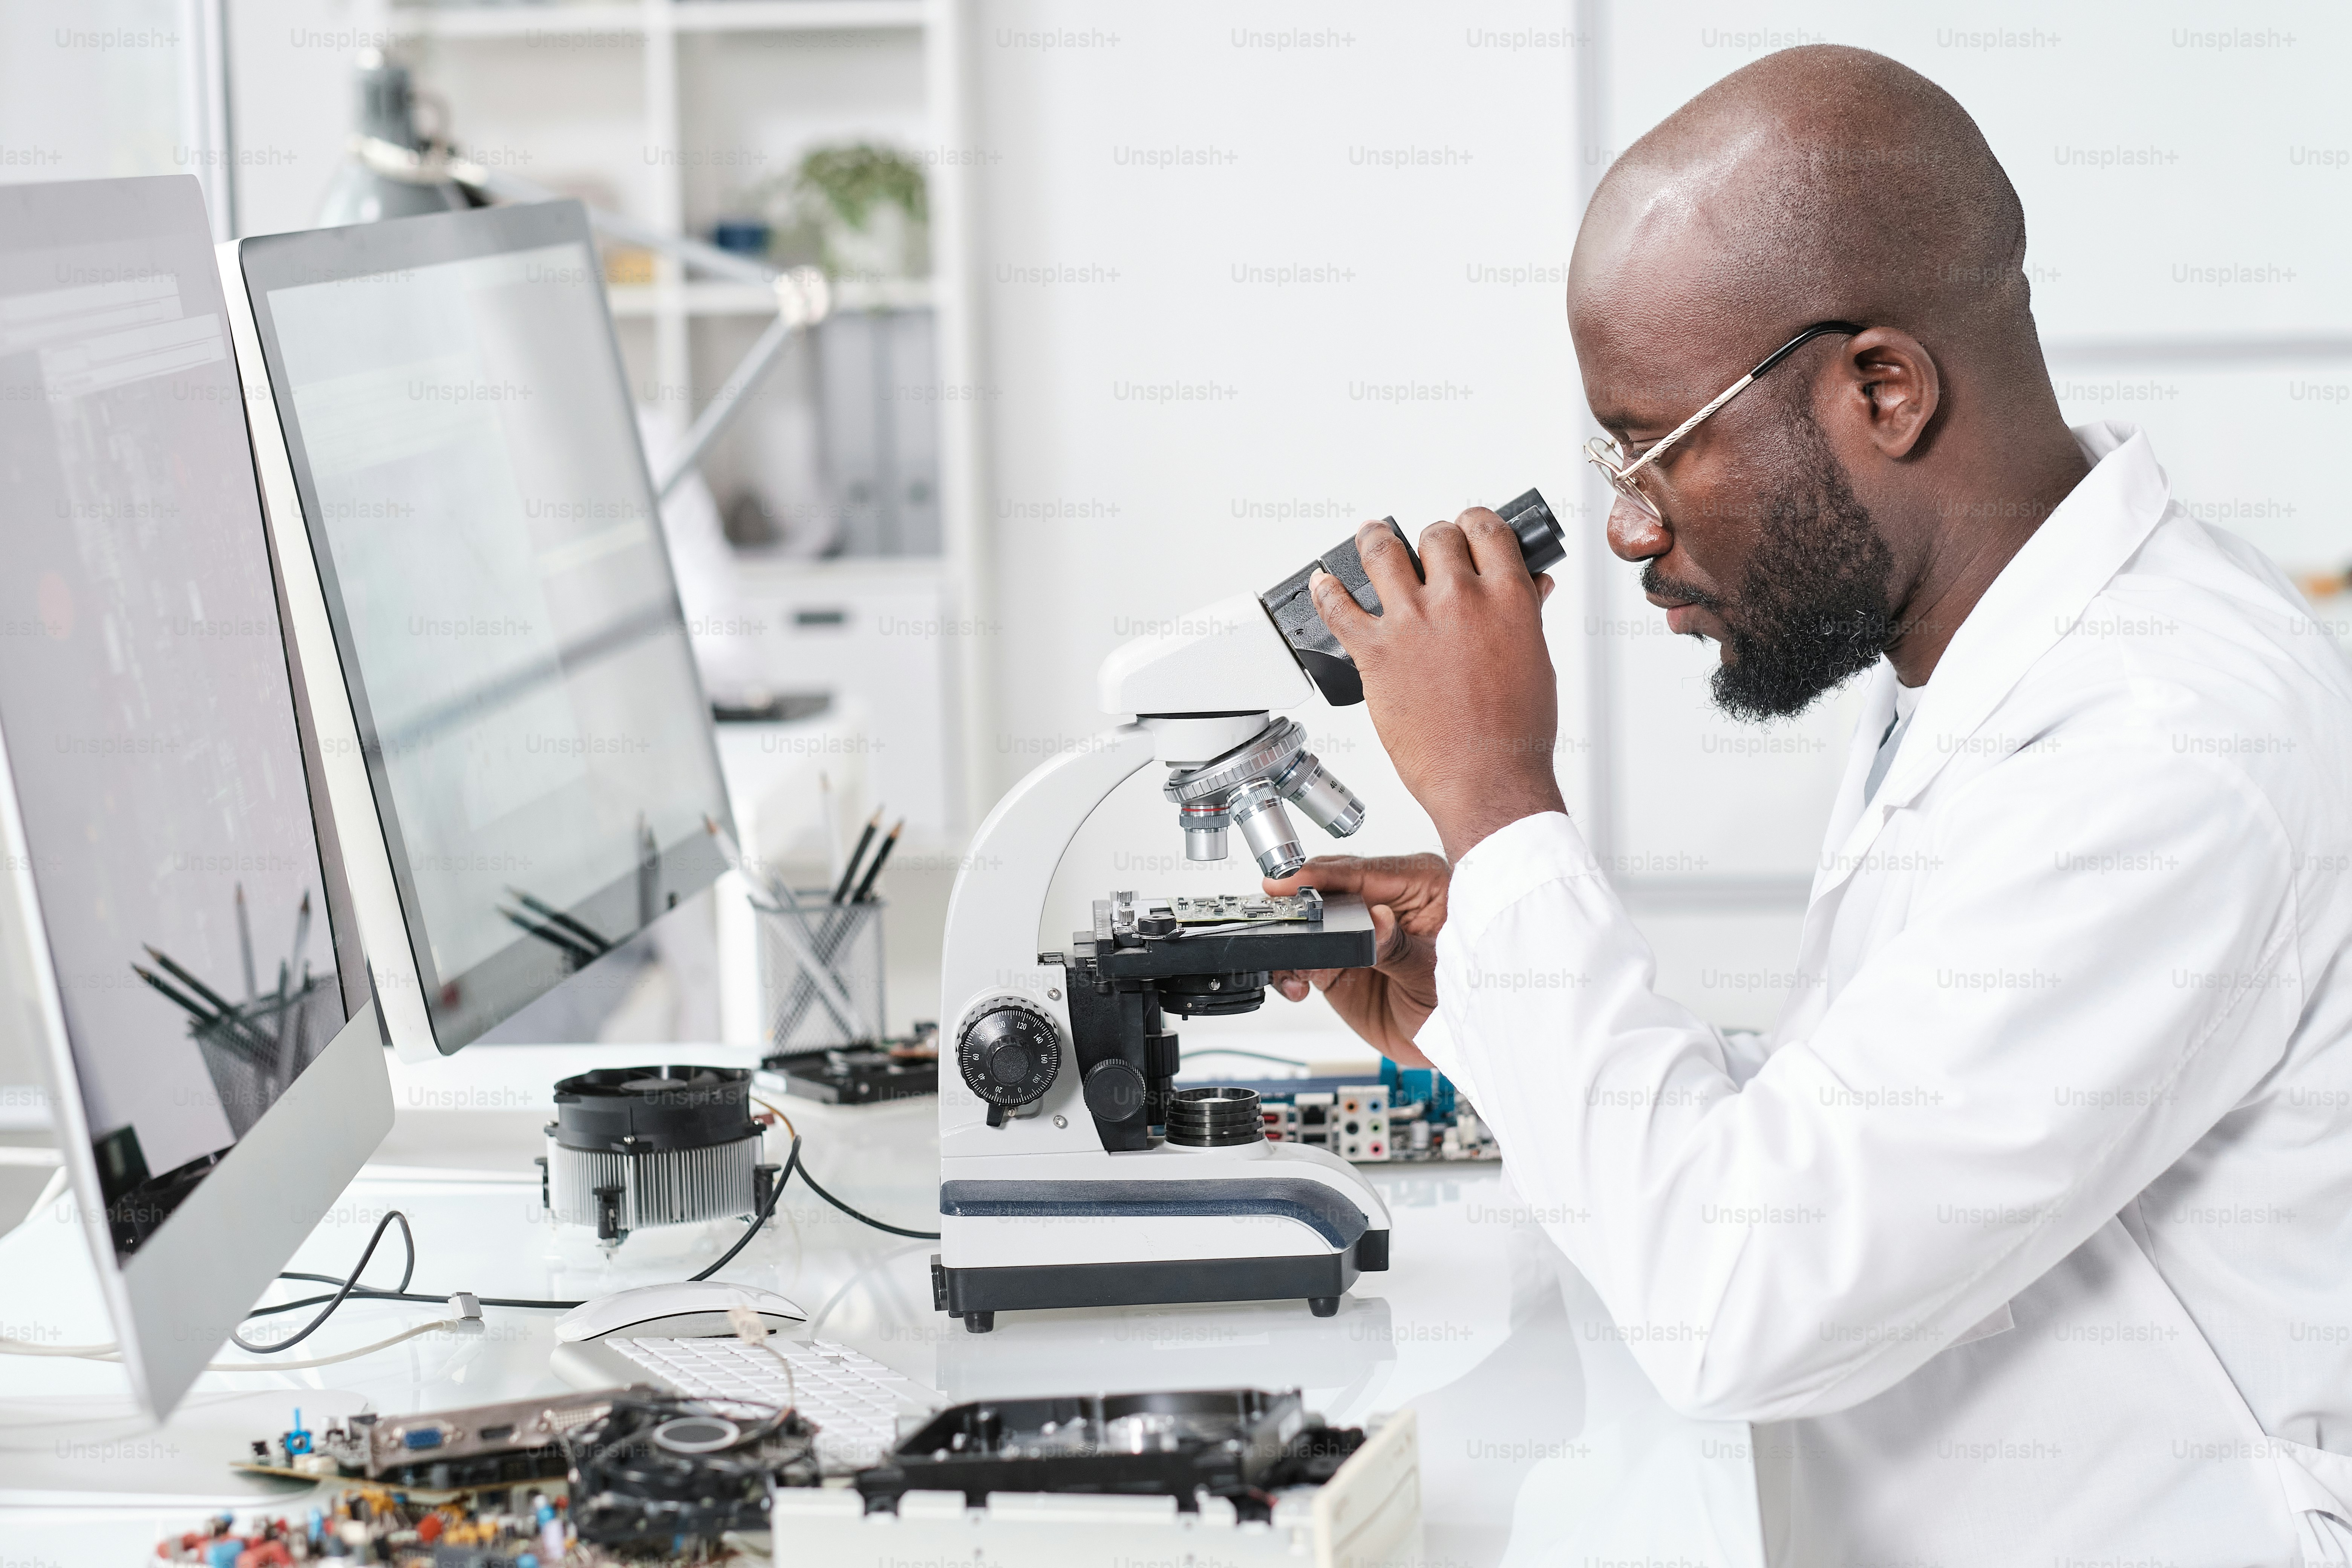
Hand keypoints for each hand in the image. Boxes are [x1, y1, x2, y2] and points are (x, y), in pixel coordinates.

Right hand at [1264, 852, 1449, 1068]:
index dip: (1322, 875)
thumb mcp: (1432, 972)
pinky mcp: (1337, 959)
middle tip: (1277, 917)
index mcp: (1419, 884)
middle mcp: (1384, 901)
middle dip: (1300, 904)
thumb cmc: (1458, 999)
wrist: (1444, 1046)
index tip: (1290, 882)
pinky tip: (1298, 984)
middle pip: (1329, 889)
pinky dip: (1289, 968)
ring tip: (1292, 964)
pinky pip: (1302, 955)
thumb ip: (1398, 946)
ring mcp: (1357, 929)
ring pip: (1308, 920)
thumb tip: (1375, 918)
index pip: (1363, 872)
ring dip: (1291, 940)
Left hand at [1311, 510, 1566, 861]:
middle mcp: (1460, 599)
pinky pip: (1336, 608)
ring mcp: (1414, 622)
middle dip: (1429, 540)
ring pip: (1382, 553)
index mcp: (1507, 597)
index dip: (1471, 523)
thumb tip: (1532, 586)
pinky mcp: (1376, 652)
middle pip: (1434, 536)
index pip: (1485, 529)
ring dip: (1374, 540)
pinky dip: (1323, 590)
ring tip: (1370, 538)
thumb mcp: (1536, 660)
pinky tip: (1321, 584)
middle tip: (1423, 551)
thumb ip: (1526, 615)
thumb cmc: (1517, 732)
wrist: (1488, 779)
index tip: (1464, 529)